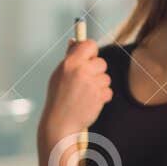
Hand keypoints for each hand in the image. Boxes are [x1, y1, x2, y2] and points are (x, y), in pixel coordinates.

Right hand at [40, 38, 112, 165]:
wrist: (60, 124)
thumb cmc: (58, 99)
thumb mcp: (58, 75)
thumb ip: (69, 58)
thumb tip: (74, 41)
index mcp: (70, 63)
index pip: (89, 44)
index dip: (91, 51)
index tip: (88, 58)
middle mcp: (81, 71)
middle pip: (101, 62)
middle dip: (96, 72)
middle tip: (84, 82)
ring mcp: (91, 84)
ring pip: (106, 78)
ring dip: (99, 85)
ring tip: (85, 94)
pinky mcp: (100, 96)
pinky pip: (108, 91)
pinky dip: (102, 97)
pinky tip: (90, 102)